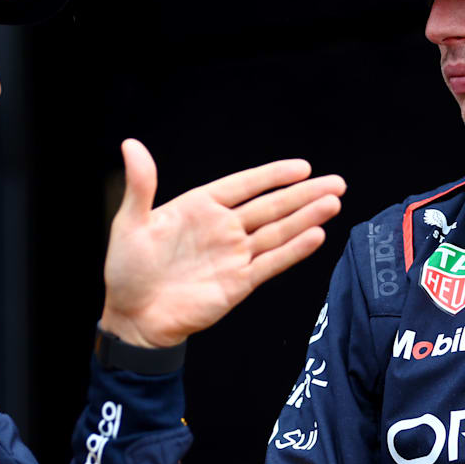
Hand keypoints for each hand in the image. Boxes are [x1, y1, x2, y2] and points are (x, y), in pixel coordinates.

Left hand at [101, 139, 345, 347]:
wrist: (133, 318)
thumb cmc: (127, 270)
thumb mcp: (130, 223)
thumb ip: (141, 185)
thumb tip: (131, 145)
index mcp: (199, 208)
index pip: (244, 185)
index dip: (273, 175)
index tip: (302, 167)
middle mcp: (223, 229)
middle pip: (271, 207)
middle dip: (304, 194)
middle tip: (336, 182)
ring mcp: (233, 255)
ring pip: (278, 232)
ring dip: (306, 218)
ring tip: (333, 203)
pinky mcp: (239, 283)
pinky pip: (271, 263)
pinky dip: (293, 251)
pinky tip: (316, 236)